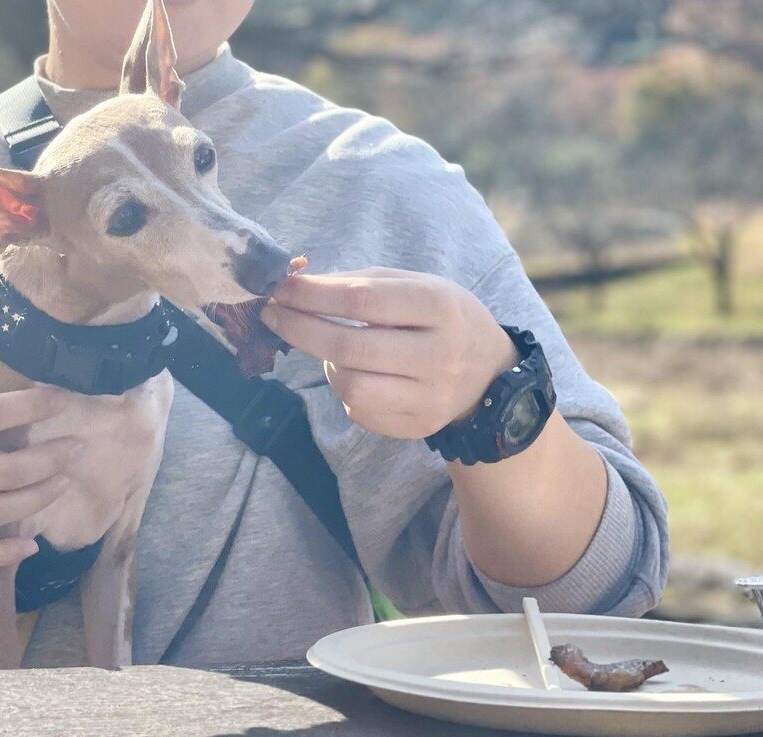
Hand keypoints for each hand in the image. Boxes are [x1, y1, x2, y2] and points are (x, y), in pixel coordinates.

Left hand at [260, 267, 518, 438]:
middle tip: (272, 317)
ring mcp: (429, 397)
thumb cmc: (442, 319)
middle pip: (349, 347)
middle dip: (301, 330)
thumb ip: (362, 282)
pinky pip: (360, 413)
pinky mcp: (418, 427)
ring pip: (350, 388)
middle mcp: (438, 355)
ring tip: (332, 351)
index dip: (313, 296)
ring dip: (327, 366)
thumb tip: (297, 286)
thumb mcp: (417, 286)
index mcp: (440, 306)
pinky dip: (347, 391)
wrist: (489, 374)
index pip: (362, 300)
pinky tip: (359, 375)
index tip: (280, 290)